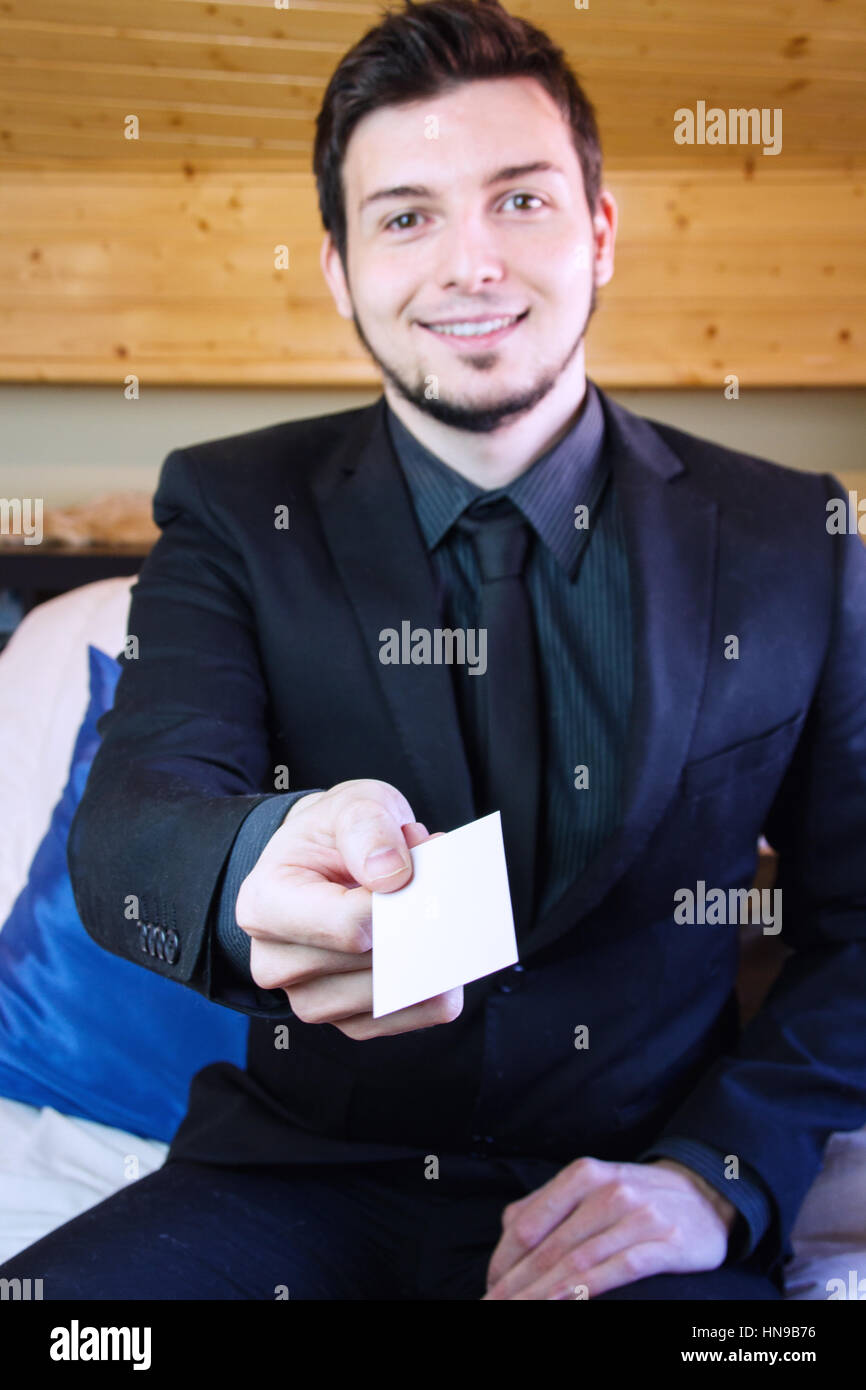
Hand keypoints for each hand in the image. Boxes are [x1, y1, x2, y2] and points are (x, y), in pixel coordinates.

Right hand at [234, 779, 460, 1037]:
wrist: (323, 866)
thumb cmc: (332, 837)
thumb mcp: (349, 804)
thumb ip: (368, 826)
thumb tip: (392, 875)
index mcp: (265, 906)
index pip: (348, 925)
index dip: (398, 899)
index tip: (417, 864)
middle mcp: (277, 964)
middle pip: (376, 963)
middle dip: (418, 917)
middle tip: (427, 874)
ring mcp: (311, 1001)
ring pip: (399, 993)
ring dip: (430, 947)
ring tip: (419, 902)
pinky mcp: (350, 1022)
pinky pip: (417, 1014)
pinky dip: (438, 979)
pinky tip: (432, 942)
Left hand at [482, 1155, 736, 1299]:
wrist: (704, 1193)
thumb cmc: (634, 1195)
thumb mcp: (591, 1185)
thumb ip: (549, 1204)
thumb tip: (507, 1235)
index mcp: (582, 1174)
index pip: (528, 1222)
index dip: (504, 1260)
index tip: (489, 1287)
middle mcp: (608, 1191)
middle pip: (549, 1248)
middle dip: (516, 1286)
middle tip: (493, 1307)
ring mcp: (638, 1217)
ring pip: (578, 1261)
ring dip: (543, 1294)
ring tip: (518, 1313)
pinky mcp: (664, 1244)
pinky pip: (619, 1270)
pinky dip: (588, 1290)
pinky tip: (564, 1303)